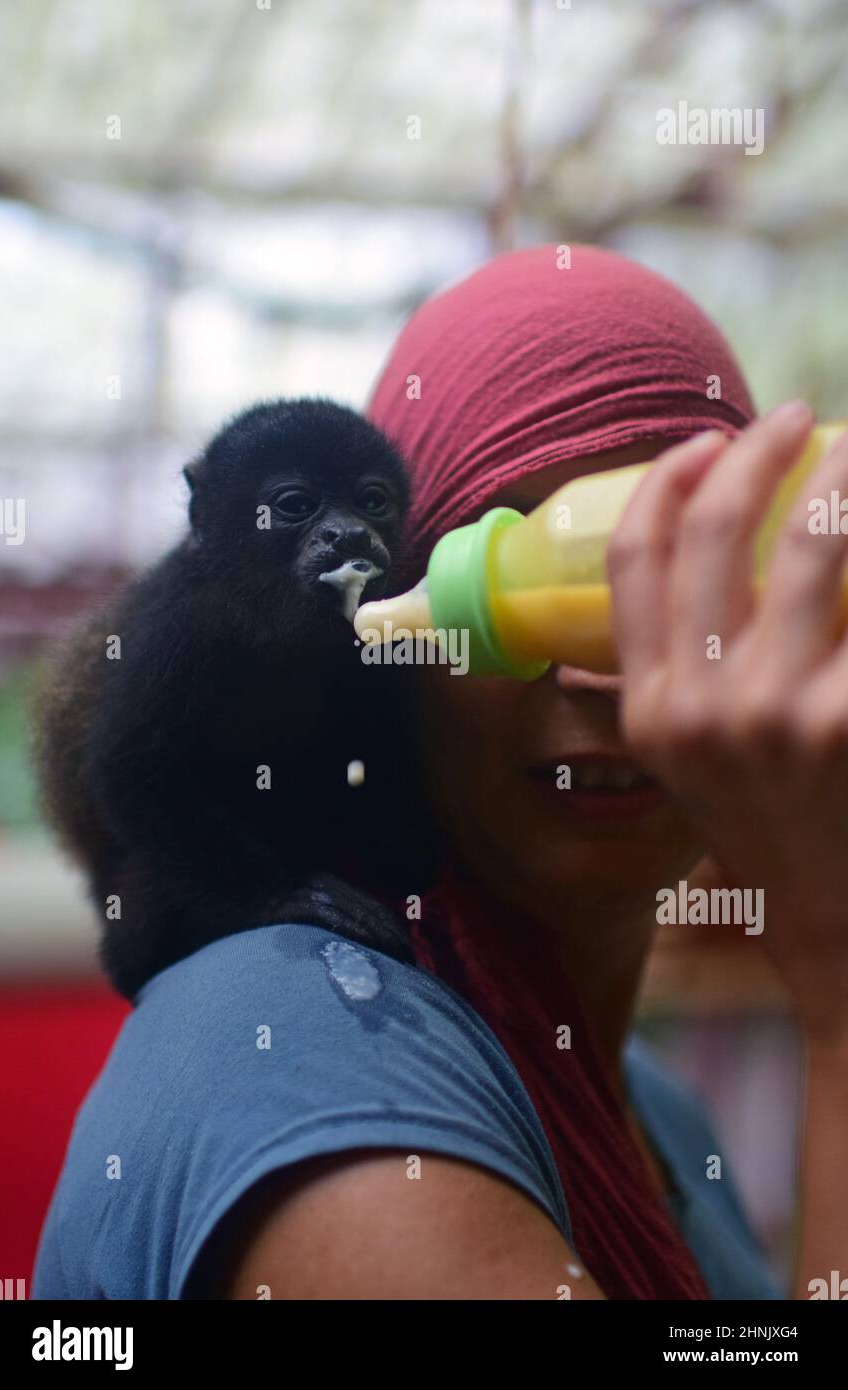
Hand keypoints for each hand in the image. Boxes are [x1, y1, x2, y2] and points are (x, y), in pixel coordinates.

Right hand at [607, 402, 847, 1045]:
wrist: (844, 932)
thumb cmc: (780, 833)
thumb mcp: (696, 763)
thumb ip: (688, 673)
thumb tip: (713, 558)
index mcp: (650, 712)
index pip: (635, 560)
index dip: (666, 481)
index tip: (701, 443)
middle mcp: (702, 708)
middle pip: (716, 529)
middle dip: (756, 451)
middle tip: (790, 420)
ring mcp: (782, 715)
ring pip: (810, 541)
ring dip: (840, 478)